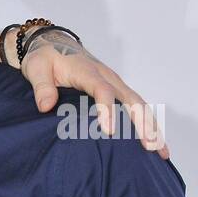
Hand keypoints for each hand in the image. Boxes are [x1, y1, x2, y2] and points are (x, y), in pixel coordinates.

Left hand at [21, 32, 170, 158]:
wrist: (53, 45)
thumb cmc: (45, 58)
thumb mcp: (36, 68)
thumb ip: (41, 87)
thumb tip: (46, 106)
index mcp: (88, 72)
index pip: (102, 90)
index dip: (107, 109)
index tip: (108, 131)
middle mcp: (107, 77)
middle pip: (131, 100)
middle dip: (142, 124)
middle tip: (149, 147)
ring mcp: (115, 84)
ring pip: (139, 105)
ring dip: (151, 127)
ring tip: (161, 152)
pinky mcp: (116, 91)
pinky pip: (136, 107)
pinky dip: (147, 124)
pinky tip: (154, 143)